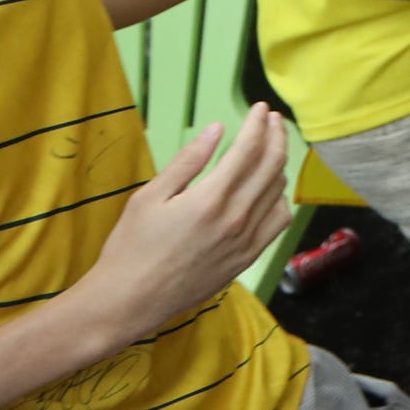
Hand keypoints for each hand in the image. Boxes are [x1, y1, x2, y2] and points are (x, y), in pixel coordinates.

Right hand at [60, 103, 294, 348]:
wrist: (130, 302)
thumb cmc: (131, 247)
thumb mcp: (150, 196)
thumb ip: (187, 161)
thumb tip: (217, 129)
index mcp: (211, 198)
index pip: (249, 149)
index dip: (258, 123)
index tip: (260, 108)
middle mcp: (236, 219)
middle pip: (272, 165)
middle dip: (276, 135)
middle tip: (272, 119)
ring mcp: (246, 242)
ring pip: (279, 192)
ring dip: (279, 164)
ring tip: (270, 148)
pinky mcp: (247, 260)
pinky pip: (278, 223)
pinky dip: (279, 199)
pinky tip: (267, 191)